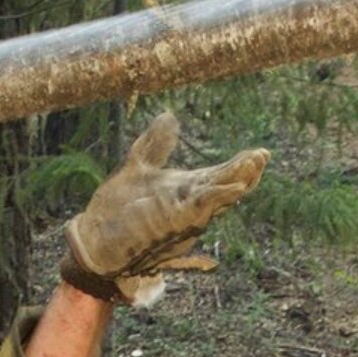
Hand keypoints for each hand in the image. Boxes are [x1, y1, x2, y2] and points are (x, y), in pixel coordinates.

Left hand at [60, 113, 268, 306]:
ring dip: (235, 184)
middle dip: (246, 173)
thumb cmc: (115, 212)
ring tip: (252, 167)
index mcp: (185, 190)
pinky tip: (227, 189)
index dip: (241, 165)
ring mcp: (182, 215)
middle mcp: (189, 205)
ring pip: (216, 200)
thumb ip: (154, 145)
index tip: (261, 152)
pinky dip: (214, 200)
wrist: (94, 240)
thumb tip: (170, 116)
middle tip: (263, 156)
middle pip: (226, 188)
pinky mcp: (170, 223)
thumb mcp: (136, 168)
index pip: (220, 176)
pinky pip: (197, 210)